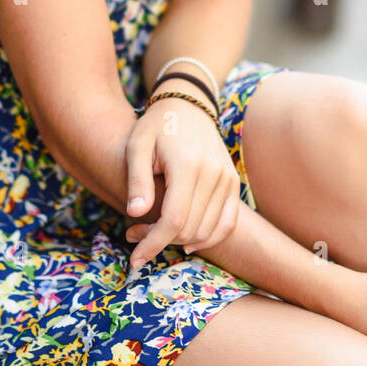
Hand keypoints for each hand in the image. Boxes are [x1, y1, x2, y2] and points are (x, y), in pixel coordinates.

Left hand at [123, 96, 239, 269]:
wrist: (188, 105)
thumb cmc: (156, 126)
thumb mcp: (137, 146)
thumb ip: (137, 180)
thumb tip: (134, 213)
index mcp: (188, 165)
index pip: (174, 220)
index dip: (154, 244)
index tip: (135, 259)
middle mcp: (214, 174)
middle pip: (189, 229)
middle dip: (160, 242)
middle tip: (133, 236)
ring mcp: (228, 180)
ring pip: (206, 231)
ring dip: (179, 241)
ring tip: (151, 232)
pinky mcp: (233, 184)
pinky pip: (226, 224)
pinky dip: (207, 238)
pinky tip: (184, 240)